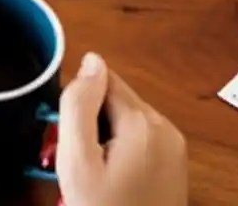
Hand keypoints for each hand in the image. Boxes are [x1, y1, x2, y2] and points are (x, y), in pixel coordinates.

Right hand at [57, 53, 188, 205]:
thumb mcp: (77, 161)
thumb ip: (79, 105)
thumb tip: (91, 61)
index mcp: (143, 123)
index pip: (102, 80)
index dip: (76, 101)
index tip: (62, 132)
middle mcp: (165, 129)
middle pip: (114, 100)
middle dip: (87, 120)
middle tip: (68, 157)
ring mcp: (174, 147)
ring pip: (125, 119)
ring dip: (101, 135)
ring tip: (87, 171)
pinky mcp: (174, 163)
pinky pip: (139, 139)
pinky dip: (118, 149)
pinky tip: (107, 177)